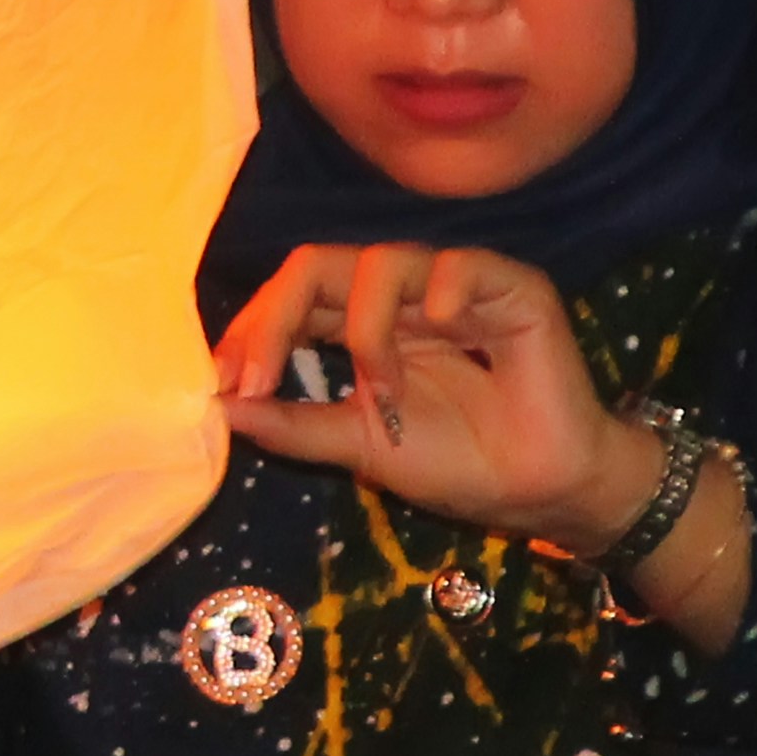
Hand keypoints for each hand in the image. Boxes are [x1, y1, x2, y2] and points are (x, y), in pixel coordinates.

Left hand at [214, 239, 640, 547]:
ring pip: (383, 263)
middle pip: (319, 265)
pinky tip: (441, 328)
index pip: (294, 295)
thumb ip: (293, 424)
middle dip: (276, 317)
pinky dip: (443, 290)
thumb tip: (218, 406)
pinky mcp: (513, 289)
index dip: (253, 329)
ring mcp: (454, 287)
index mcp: (362, 323)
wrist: (538, 492)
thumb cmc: (456, 462)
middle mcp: (401, 296)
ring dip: (365, 330)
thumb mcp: (359, 446)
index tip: (222, 382)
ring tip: (382, 391)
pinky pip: (465, 265)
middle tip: (255, 375)